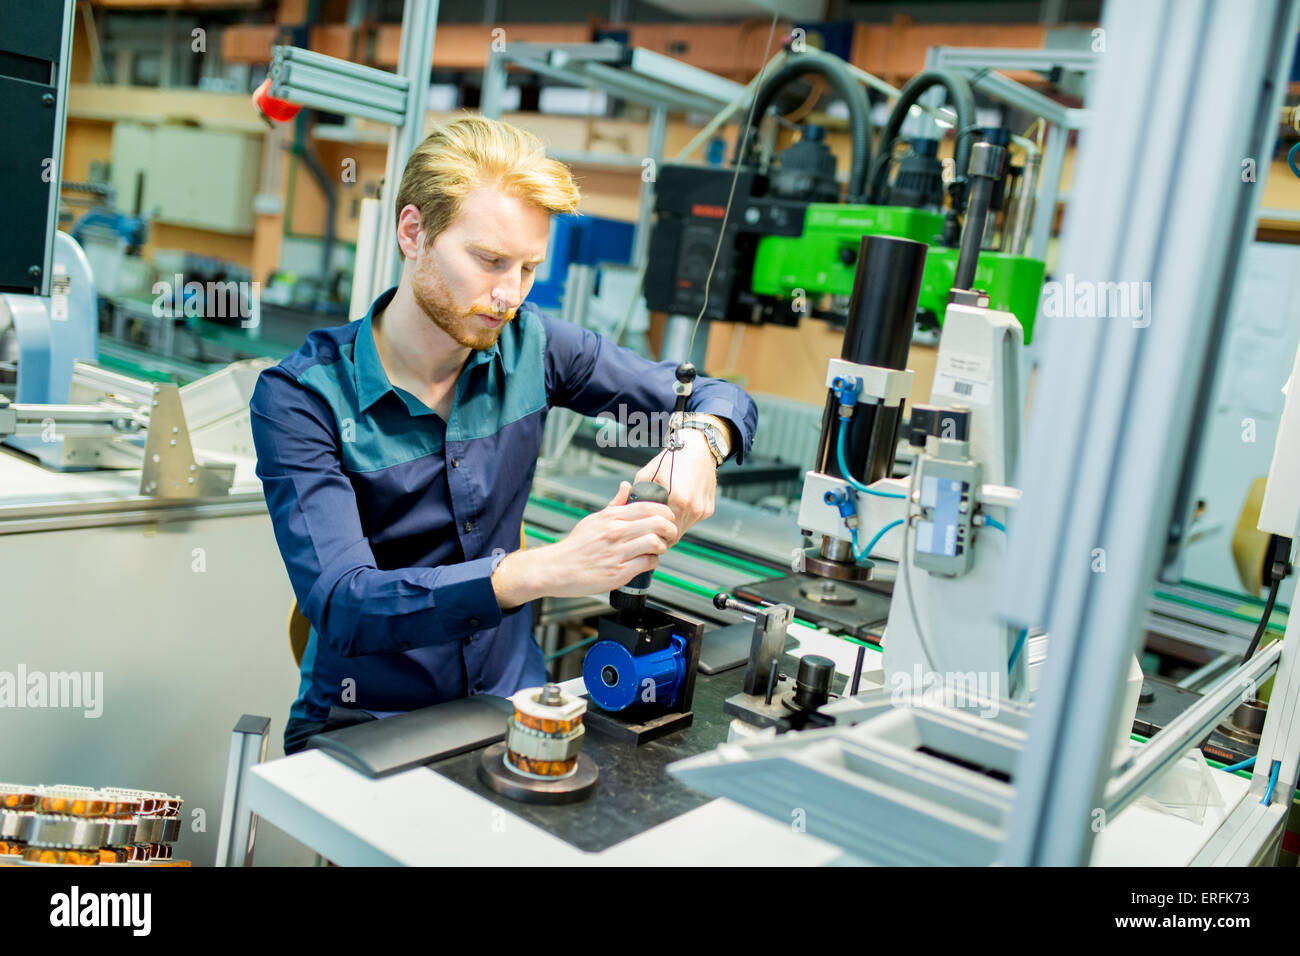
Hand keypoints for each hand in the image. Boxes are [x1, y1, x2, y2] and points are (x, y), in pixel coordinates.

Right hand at [492, 481, 676, 604]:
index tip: (668, 518)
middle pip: (657, 524)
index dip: (665, 512)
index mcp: (611, 517)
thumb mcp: (594, 519)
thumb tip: (626, 486)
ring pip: (655, 543)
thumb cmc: (576, 546)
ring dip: (662, 547)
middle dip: (670, 529)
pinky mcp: (618, 572)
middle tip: (669, 534)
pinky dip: (652, 563)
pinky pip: (647, 564)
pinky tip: (647, 562)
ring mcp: (617, 553)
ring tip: (657, 549)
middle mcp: (615, 532)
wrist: (556, 569)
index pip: (648, 507)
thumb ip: (614, 504)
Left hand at [634, 429, 716, 542]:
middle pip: (673, 533)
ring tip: (661, 519)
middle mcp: (693, 507)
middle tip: (650, 530)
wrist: (697, 448)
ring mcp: (702, 509)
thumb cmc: (670, 459)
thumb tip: (629, 512)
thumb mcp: (646, 475)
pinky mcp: (708, 509)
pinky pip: (692, 520)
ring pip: (683, 528)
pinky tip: (676, 507)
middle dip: (661, 532)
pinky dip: (683, 518)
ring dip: (672, 526)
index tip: (643, 531)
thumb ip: (637, 496)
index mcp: (678, 499)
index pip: (661, 528)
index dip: (651, 531)